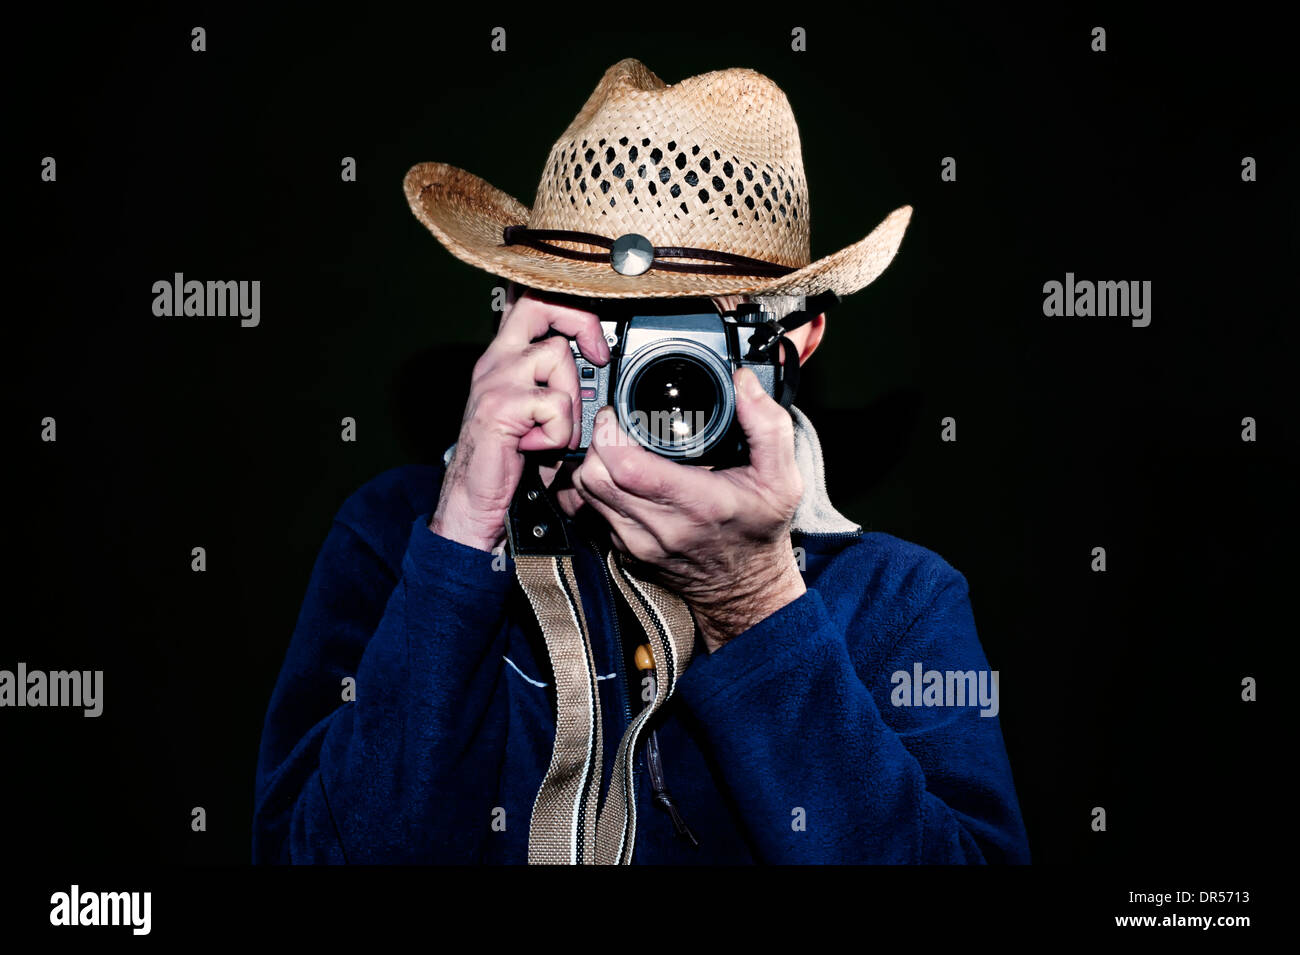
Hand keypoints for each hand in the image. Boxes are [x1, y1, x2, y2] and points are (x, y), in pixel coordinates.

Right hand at [430, 290, 609, 551]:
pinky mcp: (501, 407)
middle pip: (539, 305)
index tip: (594, 343)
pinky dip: (559, 432)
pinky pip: (555, 404)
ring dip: (572, 399)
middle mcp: (496, 362)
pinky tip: (539, 447)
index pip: (530, 305)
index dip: (569, 310)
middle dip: (579, 323)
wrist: (473, 501)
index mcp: (504, 359)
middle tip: (597, 356)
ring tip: (556, 431)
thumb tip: (597, 374)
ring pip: (557, 355)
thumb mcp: (535, 417)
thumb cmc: (506, 464)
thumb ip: (557, 388)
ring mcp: (496, 381)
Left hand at [570, 367, 805, 651]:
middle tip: (614, 423)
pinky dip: (598, 488)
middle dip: (597, 441)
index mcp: (696, 504)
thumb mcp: (782, 477)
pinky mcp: (625, 551)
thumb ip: (767, 425)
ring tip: (614, 444)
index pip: (626, 467)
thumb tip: (743, 383)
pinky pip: (593, 512)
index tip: (619, 411)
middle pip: (594, 477)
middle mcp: (659, 527)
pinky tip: (618, 473)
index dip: (611, 432)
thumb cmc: (760, 531)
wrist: (746, 588)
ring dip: (593, 463)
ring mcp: (637, 543)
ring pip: (586, 494)